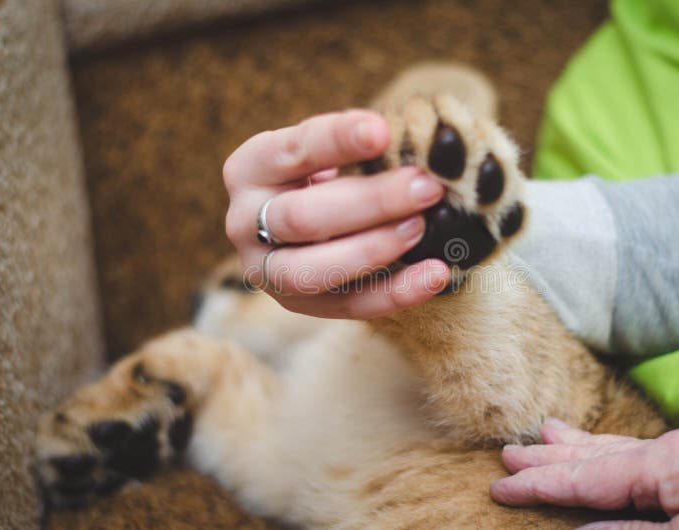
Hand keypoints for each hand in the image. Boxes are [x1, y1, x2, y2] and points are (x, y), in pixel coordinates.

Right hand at [223, 109, 450, 318]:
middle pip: (302, 217)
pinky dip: (395, 292)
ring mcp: (265, 270)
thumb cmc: (324, 174)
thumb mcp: (329, 150)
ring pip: (311, 270)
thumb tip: (424, 146)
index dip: (338, 140)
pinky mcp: (297, 305)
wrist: (302, 221)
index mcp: (250, 168)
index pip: (294, 151)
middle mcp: (244, 222)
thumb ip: (361, 145)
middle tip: (425, 188)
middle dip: (371, 202)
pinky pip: (348, 305)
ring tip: (421, 227)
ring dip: (373, 249)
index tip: (383, 131)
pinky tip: (434, 274)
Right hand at [491, 418, 678, 528]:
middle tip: (509, 452)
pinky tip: (610, 449)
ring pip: (625, 448)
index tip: (501, 485)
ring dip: (582, 445)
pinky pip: (651, 453)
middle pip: (600, 453)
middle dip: (553, 457)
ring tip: (547, 432)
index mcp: (672, 464)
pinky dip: (618, 452)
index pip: (589, 477)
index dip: (542, 484)